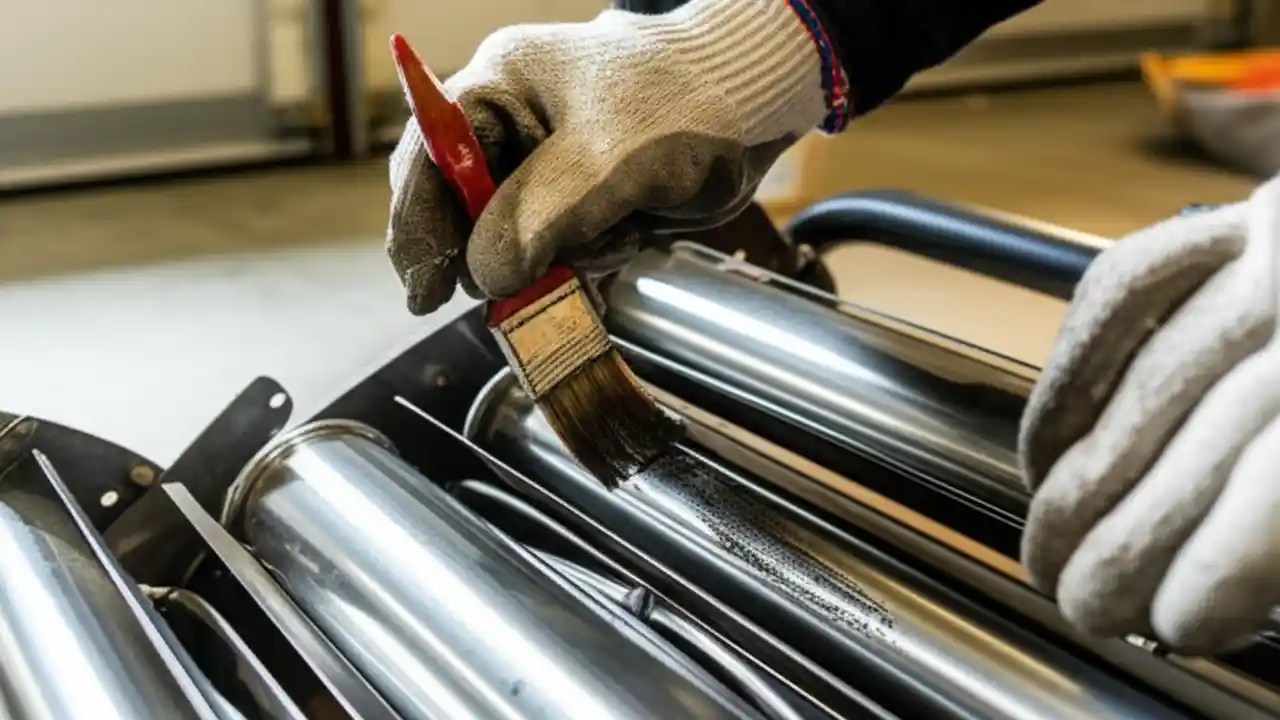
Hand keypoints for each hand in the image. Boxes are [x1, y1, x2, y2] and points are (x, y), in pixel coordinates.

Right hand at [387, 0, 839, 313]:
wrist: (753, 110)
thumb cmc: (684, 104)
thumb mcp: (606, 158)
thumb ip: (538, 216)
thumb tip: (486, 273)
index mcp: (499, 87)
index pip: (428, 158)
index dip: (418, 226)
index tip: (424, 289)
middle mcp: (512, 127)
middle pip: (464, 209)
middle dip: (495, 252)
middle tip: (521, 286)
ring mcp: (547, 168)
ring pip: (513, 243)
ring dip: (554, 260)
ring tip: (610, 234)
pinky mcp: (581, 202)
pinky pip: (558, 253)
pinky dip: (585, 262)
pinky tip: (623, 236)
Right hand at [1020, 175, 1279, 652]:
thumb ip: (1276, 530)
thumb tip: (1207, 596)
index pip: (1264, 504)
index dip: (1207, 574)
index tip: (1171, 622)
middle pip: (1196, 447)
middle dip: (1120, 542)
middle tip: (1084, 599)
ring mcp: (1274, 254)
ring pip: (1145, 383)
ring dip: (1076, 479)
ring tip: (1049, 539)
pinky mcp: (1242, 221)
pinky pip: (1126, 287)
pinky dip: (1072, 369)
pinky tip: (1048, 438)